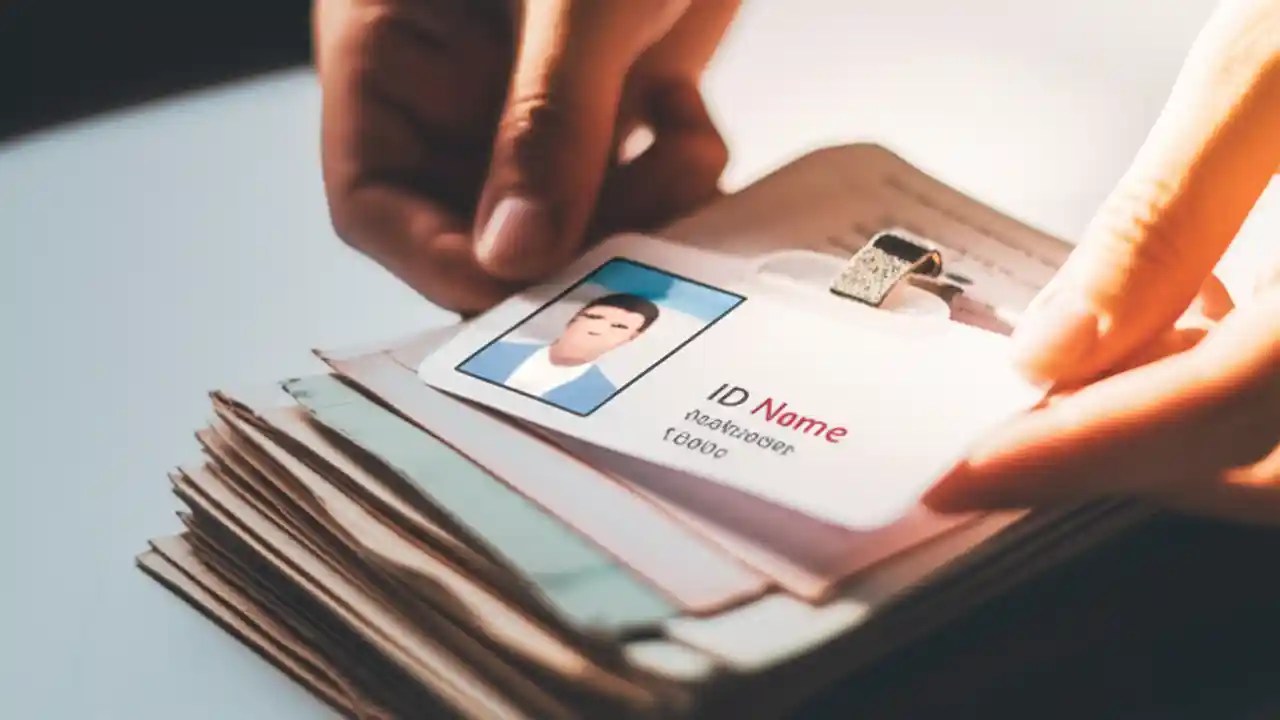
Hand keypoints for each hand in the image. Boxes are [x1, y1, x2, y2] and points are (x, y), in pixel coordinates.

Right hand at [314, 0, 738, 312]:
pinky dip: (672, 177)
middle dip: (559, 249)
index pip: (373, 199)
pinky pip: (630, 179)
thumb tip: (514, 257)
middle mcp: (457, 91)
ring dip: (632, 216)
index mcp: (394, 51)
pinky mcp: (609, 94)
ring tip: (685, 168)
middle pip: (477, 226)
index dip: (435, 261)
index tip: (519, 291)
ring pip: (567, 216)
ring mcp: (535, 98)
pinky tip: (695, 132)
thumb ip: (545, 121)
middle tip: (629, 251)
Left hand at [925, 0, 1279, 522]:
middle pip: (1248, 453)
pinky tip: (1159, 329)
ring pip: (1269, 444)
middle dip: (1111, 457)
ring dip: (1154, 424)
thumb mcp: (1269, 67)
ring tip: (1055, 383)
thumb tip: (1053, 345)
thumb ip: (1163, 217)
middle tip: (997, 447)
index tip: (970, 475)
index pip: (1219, 404)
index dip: (1082, 448)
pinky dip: (1207, 381)